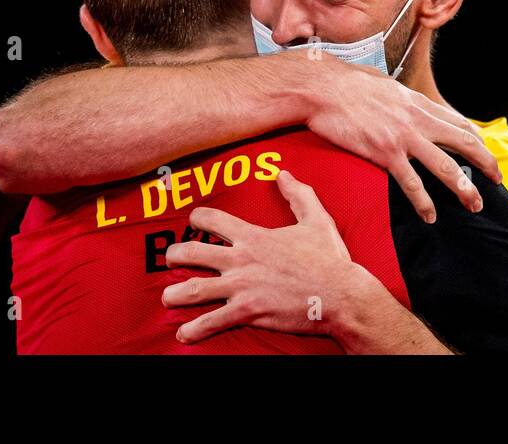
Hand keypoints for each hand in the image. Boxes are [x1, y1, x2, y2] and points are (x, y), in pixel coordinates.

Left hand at [162, 171, 367, 342]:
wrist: (341, 294)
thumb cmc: (329, 258)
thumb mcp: (316, 219)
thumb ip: (298, 194)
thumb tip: (283, 174)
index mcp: (254, 236)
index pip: (212, 219)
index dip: (197, 218)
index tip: (193, 221)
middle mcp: (241, 260)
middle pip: (192, 253)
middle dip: (175, 256)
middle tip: (172, 259)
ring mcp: (241, 287)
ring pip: (193, 290)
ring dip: (174, 294)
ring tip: (167, 298)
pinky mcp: (247, 312)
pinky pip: (212, 322)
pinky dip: (194, 329)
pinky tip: (184, 333)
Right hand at [302, 54, 501, 221]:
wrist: (323, 87)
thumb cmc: (347, 83)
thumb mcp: (384, 84)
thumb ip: (400, 97)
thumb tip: (402, 101)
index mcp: (418, 102)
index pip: (457, 122)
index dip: (476, 139)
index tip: (484, 151)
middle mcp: (418, 119)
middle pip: (464, 143)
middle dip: (486, 163)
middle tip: (497, 179)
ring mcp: (404, 137)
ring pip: (446, 167)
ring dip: (465, 188)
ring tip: (475, 204)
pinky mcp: (385, 154)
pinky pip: (411, 184)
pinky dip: (424, 203)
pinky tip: (431, 216)